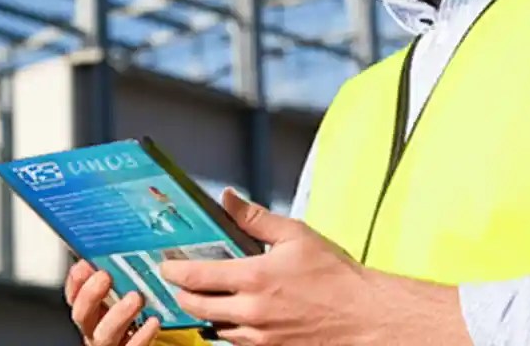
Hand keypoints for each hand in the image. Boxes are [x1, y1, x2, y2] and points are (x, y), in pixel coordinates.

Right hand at [64, 259, 161, 345]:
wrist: (145, 339)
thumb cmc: (137, 315)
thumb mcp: (122, 293)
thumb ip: (117, 276)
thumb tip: (116, 249)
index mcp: (91, 311)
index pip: (74, 296)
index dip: (75, 282)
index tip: (84, 265)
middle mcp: (95, 329)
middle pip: (82, 315)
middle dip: (90, 295)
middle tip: (104, 277)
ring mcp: (110, 344)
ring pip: (104, 333)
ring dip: (118, 315)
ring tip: (134, 298)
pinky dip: (142, 335)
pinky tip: (153, 321)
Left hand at [158, 189, 470, 345]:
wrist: (365, 317)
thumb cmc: (335, 276)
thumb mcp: (296, 235)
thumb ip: (256, 218)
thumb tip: (227, 198)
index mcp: (255, 278)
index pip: (197, 277)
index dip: (174, 271)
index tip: (165, 264)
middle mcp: (252, 312)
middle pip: (196, 307)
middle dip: (181, 294)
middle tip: (177, 282)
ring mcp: (259, 337)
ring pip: (213, 327)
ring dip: (204, 313)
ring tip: (203, 297)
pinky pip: (235, 343)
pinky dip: (227, 329)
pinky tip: (231, 315)